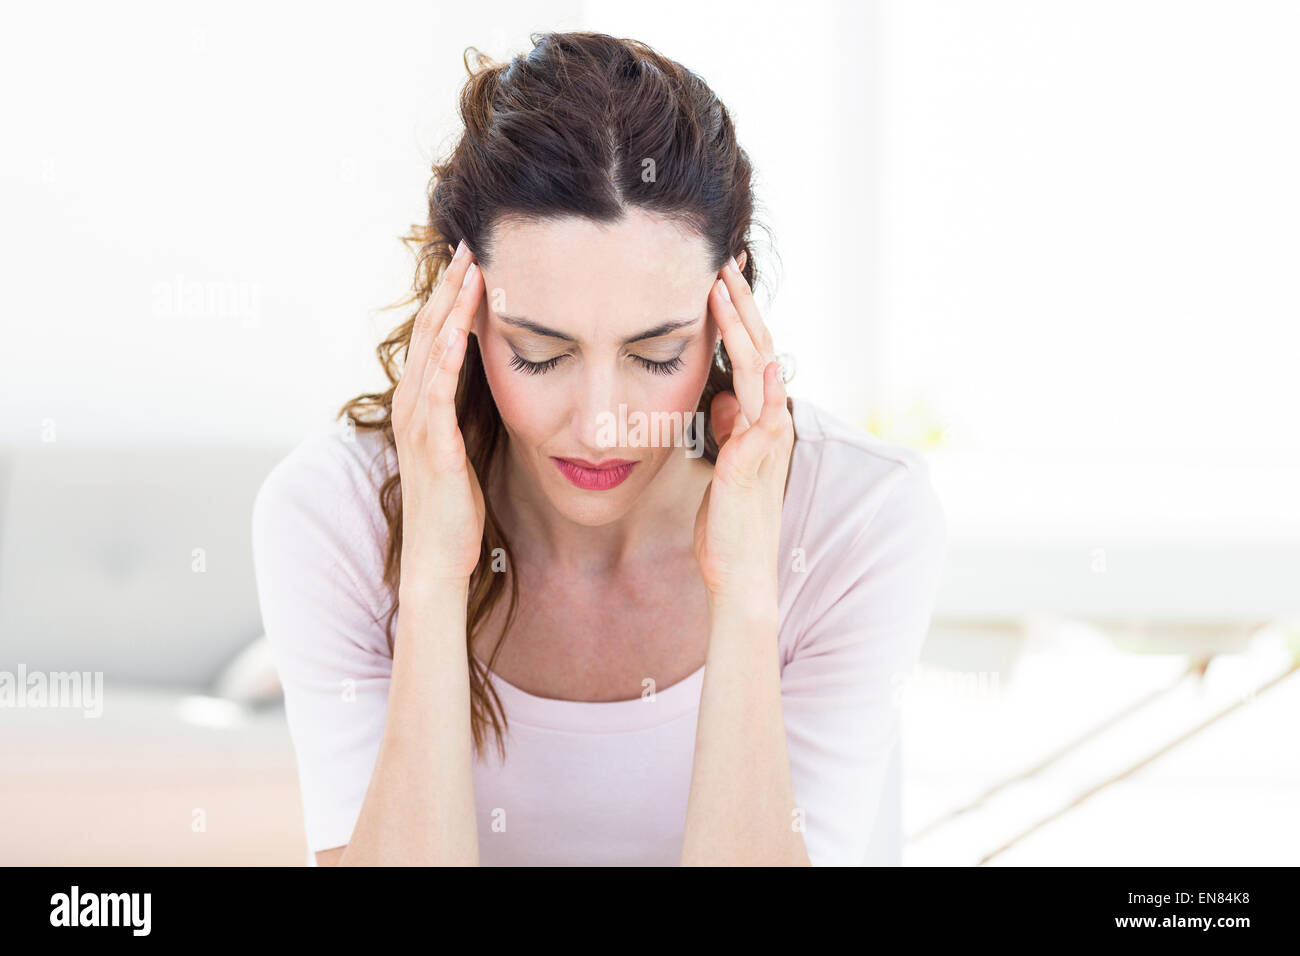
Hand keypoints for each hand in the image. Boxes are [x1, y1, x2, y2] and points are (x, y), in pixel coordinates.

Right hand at [391, 240, 485, 590]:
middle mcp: (412, 406)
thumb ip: (466, 412)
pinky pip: (438, 393)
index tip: (474, 259)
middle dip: (450, 287)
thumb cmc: (453, 506)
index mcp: (422, 404)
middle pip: (430, 332)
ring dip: (450, 309)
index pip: (437, 337)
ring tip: (469, 269)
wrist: (437, 558)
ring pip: (432, 352)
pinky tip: (460, 331)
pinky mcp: (433, 446)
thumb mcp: (462, 446)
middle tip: (469, 243)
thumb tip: (490, 382)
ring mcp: (418, 424)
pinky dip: (447, 357)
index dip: (453, 297)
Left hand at [693, 256, 793, 606]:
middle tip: (725, 262)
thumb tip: (723, 400)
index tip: (720, 278)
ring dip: (742, 328)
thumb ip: (728, 429)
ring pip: (758, 372)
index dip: (737, 317)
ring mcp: (763, 443)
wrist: (739, 573)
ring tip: (726, 288)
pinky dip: (760, 387)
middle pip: (759, 351)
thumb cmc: (728, 523)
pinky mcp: (750, 465)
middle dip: (741, 305)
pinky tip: (755, 360)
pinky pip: (760, 419)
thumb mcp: (724, 464)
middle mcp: (769, 425)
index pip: (750, 356)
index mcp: (758, 421)